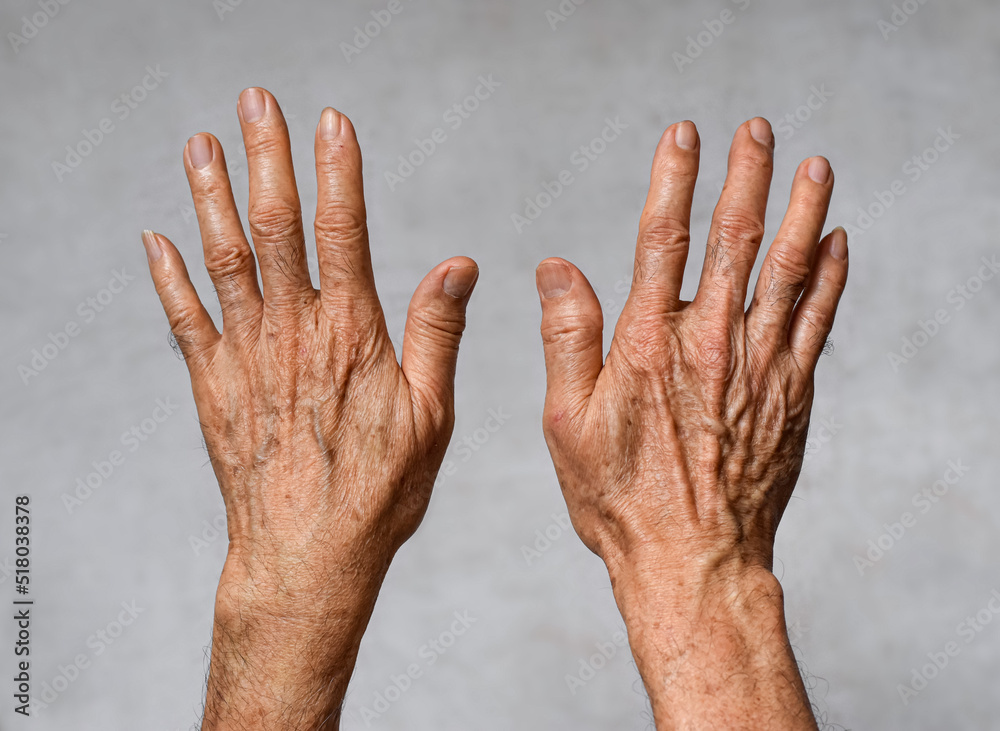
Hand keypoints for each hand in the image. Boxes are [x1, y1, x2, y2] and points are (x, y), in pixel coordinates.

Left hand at [142, 87, 477, 728]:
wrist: (306, 556)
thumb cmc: (379, 491)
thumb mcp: (431, 414)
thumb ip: (437, 332)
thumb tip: (458, 263)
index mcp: (352, 333)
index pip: (343, 231)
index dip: (336, 171)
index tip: (328, 120)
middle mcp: (294, 333)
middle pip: (276, 228)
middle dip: (265, 159)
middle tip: (253, 103)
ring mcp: (247, 357)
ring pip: (224, 260)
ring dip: (209, 198)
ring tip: (198, 144)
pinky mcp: (213, 386)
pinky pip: (184, 320)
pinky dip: (168, 277)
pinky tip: (155, 238)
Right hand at [535, 118, 846, 728]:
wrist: (693, 560)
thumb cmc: (621, 497)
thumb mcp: (567, 421)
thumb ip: (568, 336)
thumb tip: (556, 267)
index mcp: (649, 343)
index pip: (662, 238)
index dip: (674, 178)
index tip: (685, 133)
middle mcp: (710, 342)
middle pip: (736, 239)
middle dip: (747, 175)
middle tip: (758, 129)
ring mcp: (759, 367)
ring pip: (790, 269)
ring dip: (804, 210)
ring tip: (816, 165)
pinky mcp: (792, 395)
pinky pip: (819, 321)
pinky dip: (831, 278)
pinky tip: (839, 244)